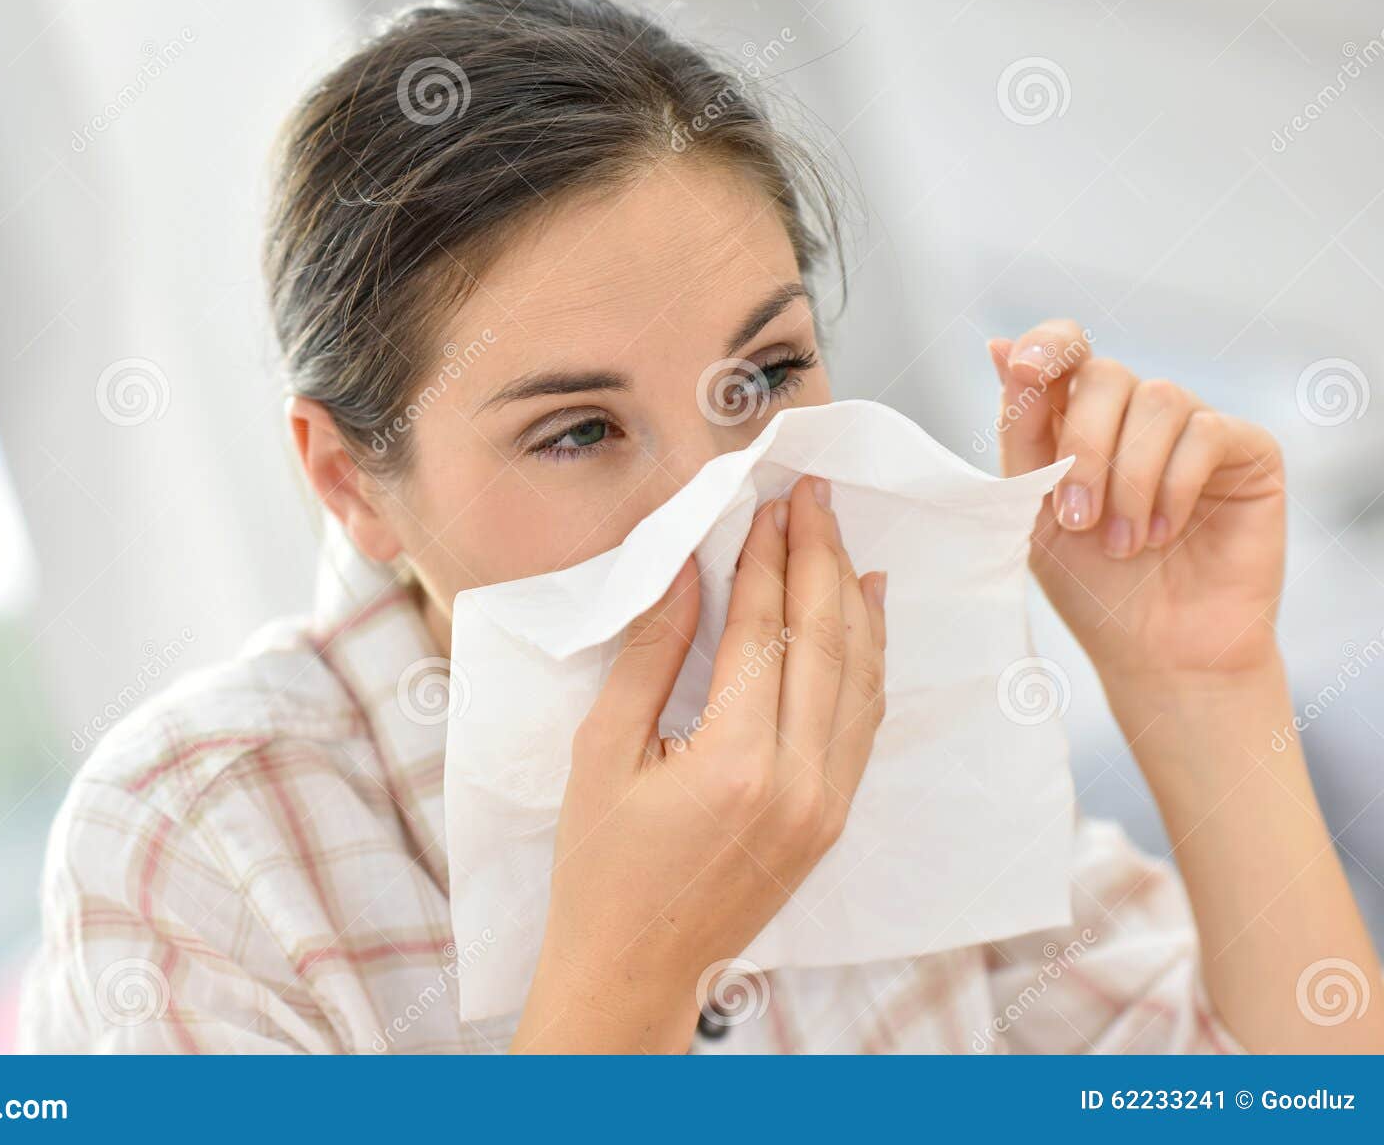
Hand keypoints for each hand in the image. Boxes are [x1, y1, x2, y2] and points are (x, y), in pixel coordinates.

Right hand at [512, 475, 886, 1052]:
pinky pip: (863, 723)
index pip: (764, 632)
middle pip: (825, 642)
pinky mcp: (833, 820)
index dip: (767, 559)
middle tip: (814, 496)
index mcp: (736, 764)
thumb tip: (682, 569)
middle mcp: (800, 782)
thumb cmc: (600, 869)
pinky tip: (863, 619)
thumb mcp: (603, 754)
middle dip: (821, 558)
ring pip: (860, 679)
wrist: (634, 972)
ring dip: (853, 601)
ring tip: (843, 540)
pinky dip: (867, 662)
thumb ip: (651, 656)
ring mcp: (827, 805)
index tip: (769, 503)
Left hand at [987, 321, 1285, 688]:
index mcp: (1078, 420)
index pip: (1065, 350)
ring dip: (1128, 478)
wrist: (1157, 652)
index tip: (1022, 368)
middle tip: (1076, 520)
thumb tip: (997, 345)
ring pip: (1157, 399)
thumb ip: (1019, 432)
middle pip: (1104, 374)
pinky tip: (1163, 533)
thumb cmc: (1091, 587)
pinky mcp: (1248, 451)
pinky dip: (1173, 486)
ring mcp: (1194, 428)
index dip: (1046, 345)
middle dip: (1082, 446)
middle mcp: (1136, 415)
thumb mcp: (1033, 510)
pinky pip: (1206, 433)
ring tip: (1121, 544)